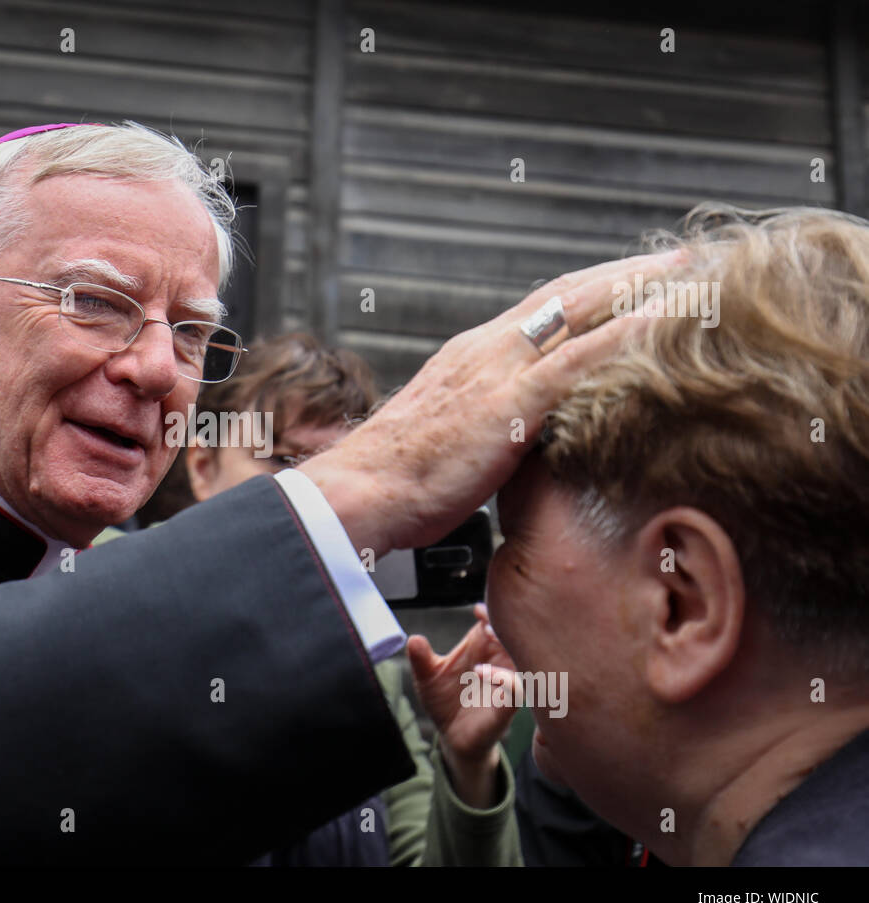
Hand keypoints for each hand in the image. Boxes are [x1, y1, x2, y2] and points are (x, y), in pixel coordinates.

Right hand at [299, 251, 679, 555]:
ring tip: (694, 277)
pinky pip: (579, 359)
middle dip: (627, 273)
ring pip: (580, 312)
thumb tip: (517, 441)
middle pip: (568, 294)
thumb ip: (484, 427)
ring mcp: (497, 371)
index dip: (592, 290)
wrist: (357, 493)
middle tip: (681, 260)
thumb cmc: (394, 482)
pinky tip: (667, 322)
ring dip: (641, 289)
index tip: (633, 281)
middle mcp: (485, 350)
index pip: (541, 309)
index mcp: (470, 359)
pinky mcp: (507, 403)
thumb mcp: (448, 442)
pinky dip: (627, 334)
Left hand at [407, 604, 519, 807]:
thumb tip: (413, 639)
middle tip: (486, 622)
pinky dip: (504, 677)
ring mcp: (505, 684)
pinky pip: (516, 689)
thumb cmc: (444, 700)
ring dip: (507, 645)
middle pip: (513, 635)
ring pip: (521, 658)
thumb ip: (421, 659)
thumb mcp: (427, 677)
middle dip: (504, 624)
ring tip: (487, 637)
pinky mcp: (507, 707)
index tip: (477, 610)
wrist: (452, 737)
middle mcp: (499, 662)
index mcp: (482, 648)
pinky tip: (482, 671)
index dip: (490, 613)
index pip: (494, 623)